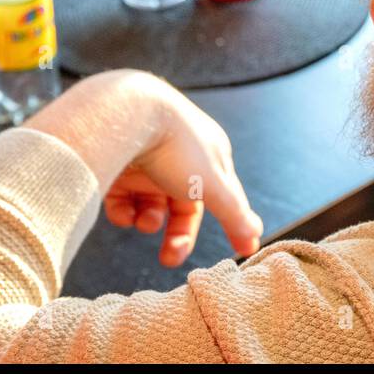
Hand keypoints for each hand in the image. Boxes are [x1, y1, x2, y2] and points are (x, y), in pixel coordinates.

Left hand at [24, 70, 263, 267]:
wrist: (126, 115)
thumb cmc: (176, 147)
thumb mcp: (211, 184)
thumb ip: (234, 213)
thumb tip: (256, 237)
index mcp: (210, 155)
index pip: (223, 196)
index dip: (229, 222)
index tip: (236, 251)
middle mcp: (179, 158)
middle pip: (183, 207)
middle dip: (178, 235)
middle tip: (169, 259)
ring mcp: (148, 161)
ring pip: (152, 205)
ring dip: (150, 222)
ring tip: (144, 223)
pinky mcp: (118, 166)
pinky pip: (122, 199)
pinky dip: (124, 211)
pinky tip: (123, 212)